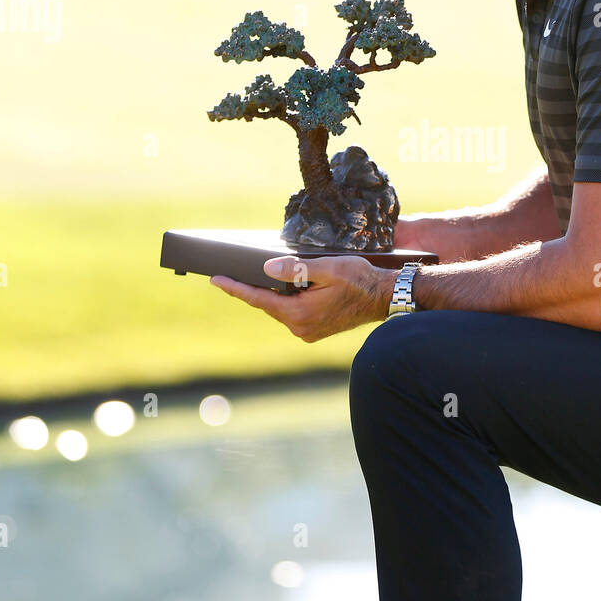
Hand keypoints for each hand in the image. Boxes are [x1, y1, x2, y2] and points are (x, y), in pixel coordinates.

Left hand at [210, 254, 393, 342]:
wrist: (384, 297)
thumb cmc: (360, 280)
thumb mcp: (327, 268)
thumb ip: (295, 269)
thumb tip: (267, 269)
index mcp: (299, 313)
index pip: (258, 299)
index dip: (235, 288)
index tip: (216, 280)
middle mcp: (300, 327)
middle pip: (268, 305)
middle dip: (254, 288)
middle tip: (234, 272)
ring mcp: (308, 331)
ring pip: (281, 309)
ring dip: (275, 294)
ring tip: (270, 275)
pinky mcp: (315, 330)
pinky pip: (293, 313)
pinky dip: (287, 300)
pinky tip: (291, 287)